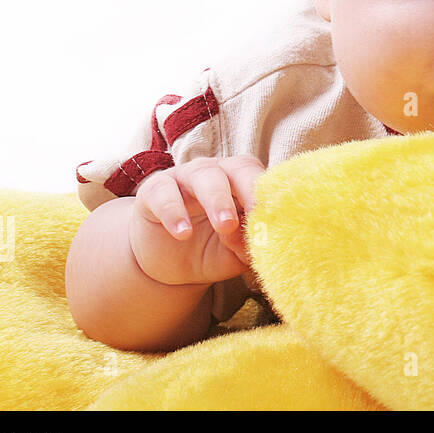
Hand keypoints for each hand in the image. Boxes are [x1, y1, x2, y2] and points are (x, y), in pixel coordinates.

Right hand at [128, 155, 264, 286]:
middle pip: (238, 169)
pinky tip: (182, 233)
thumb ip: (250, 247)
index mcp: (245, 183)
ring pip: (204, 176)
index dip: (271, 197)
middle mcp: (219, 172)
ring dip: (217, 199)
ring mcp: (186, 177)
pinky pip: (164, 192)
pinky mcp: (155, 190)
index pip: (262, 179)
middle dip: (248, 191)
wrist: (168, 264)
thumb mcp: (235, 255)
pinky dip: (174, 211)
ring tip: (225, 226)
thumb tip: (259, 241)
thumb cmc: (213, 250)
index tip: (279, 218)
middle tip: (259, 218)